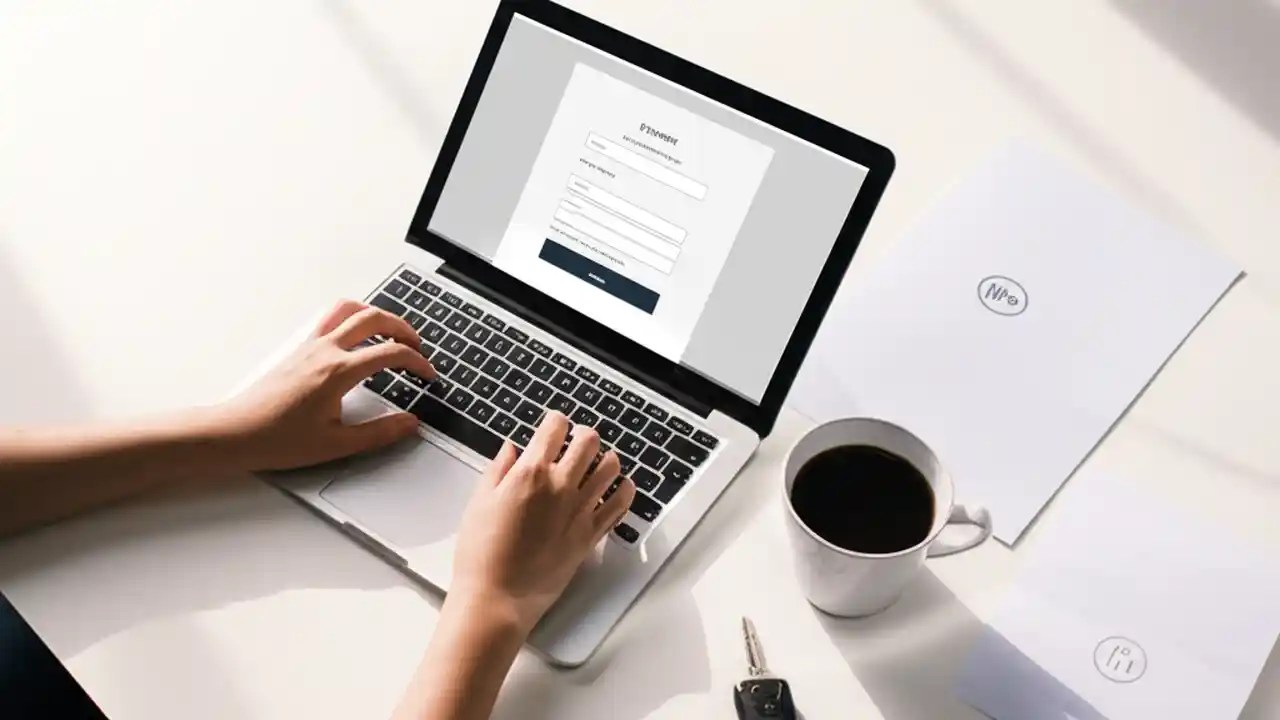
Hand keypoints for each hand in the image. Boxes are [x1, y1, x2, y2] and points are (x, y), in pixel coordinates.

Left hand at [216, 299, 435, 470]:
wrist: (235, 434)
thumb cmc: (276, 439)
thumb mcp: (337, 444)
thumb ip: (380, 432)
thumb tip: (410, 423)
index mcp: (338, 372)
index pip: (390, 352)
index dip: (417, 362)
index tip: (427, 375)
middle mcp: (324, 351)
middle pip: (374, 318)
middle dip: (404, 329)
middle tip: (418, 347)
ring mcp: (310, 346)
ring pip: (350, 309)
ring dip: (376, 314)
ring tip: (391, 331)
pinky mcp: (299, 349)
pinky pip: (331, 318)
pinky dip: (352, 317)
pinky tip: (357, 336)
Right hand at [449, 412, 636, 633]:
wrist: (497, 598)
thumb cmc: (481, 554)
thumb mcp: (479, 502)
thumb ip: (499, 469)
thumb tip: (512, 448)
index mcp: (530, 473)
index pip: (554, 427)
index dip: (555, 421)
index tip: (554, 425)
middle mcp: (560, 486)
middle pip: (588, 441)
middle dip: (582, 435)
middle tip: (576, 441)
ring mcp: (580, 511)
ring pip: (611, 468)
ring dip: (605, 459)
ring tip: (598, 463)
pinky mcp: (591, 535)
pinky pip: (620, 505)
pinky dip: (624, 491)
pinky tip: (620, 487)